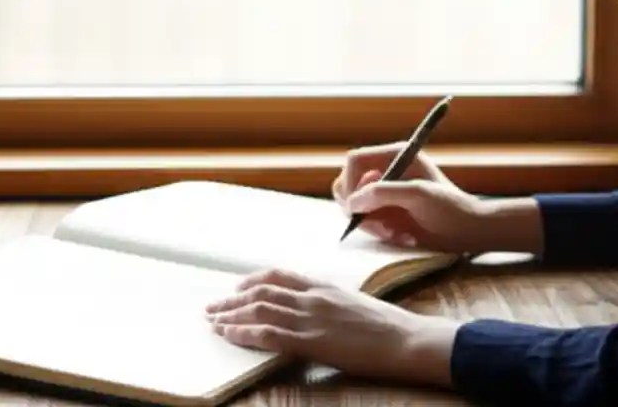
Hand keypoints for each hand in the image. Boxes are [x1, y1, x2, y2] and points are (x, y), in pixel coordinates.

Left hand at [204, 267, 457, 387]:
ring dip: (230, 316)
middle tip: (211, 307)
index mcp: (324, 286)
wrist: (406, 339)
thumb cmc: (388, 325)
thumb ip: (330, 301)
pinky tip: (229, 335)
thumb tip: (315, 306)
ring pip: (260, 310)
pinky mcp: (313, 341)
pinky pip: (270, 334)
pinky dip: (245, 333)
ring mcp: (311, 318)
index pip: (279, 275)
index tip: (236, 287)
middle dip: (232, 300)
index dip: (252, 281)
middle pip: (261, 292)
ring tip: (212, 322)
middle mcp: (313, 297)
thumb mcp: (355, 302)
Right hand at [332, 141, 488, 251]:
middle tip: (379, 226)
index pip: (355, 161)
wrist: (469, 232)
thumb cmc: (450, 209)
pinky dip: (378, 232)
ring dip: (370, 224)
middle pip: (348, 183)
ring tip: (396, 234)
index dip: (350, 182)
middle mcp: (386, 171)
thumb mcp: (419, 195)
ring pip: (354, 206)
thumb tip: (352, 202)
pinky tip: (401, 237)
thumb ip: (384, 193)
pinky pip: (365, 221)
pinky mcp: (386, 212)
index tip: (356, 207)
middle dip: (358, 208)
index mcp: (395, 155)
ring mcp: (384, 193)